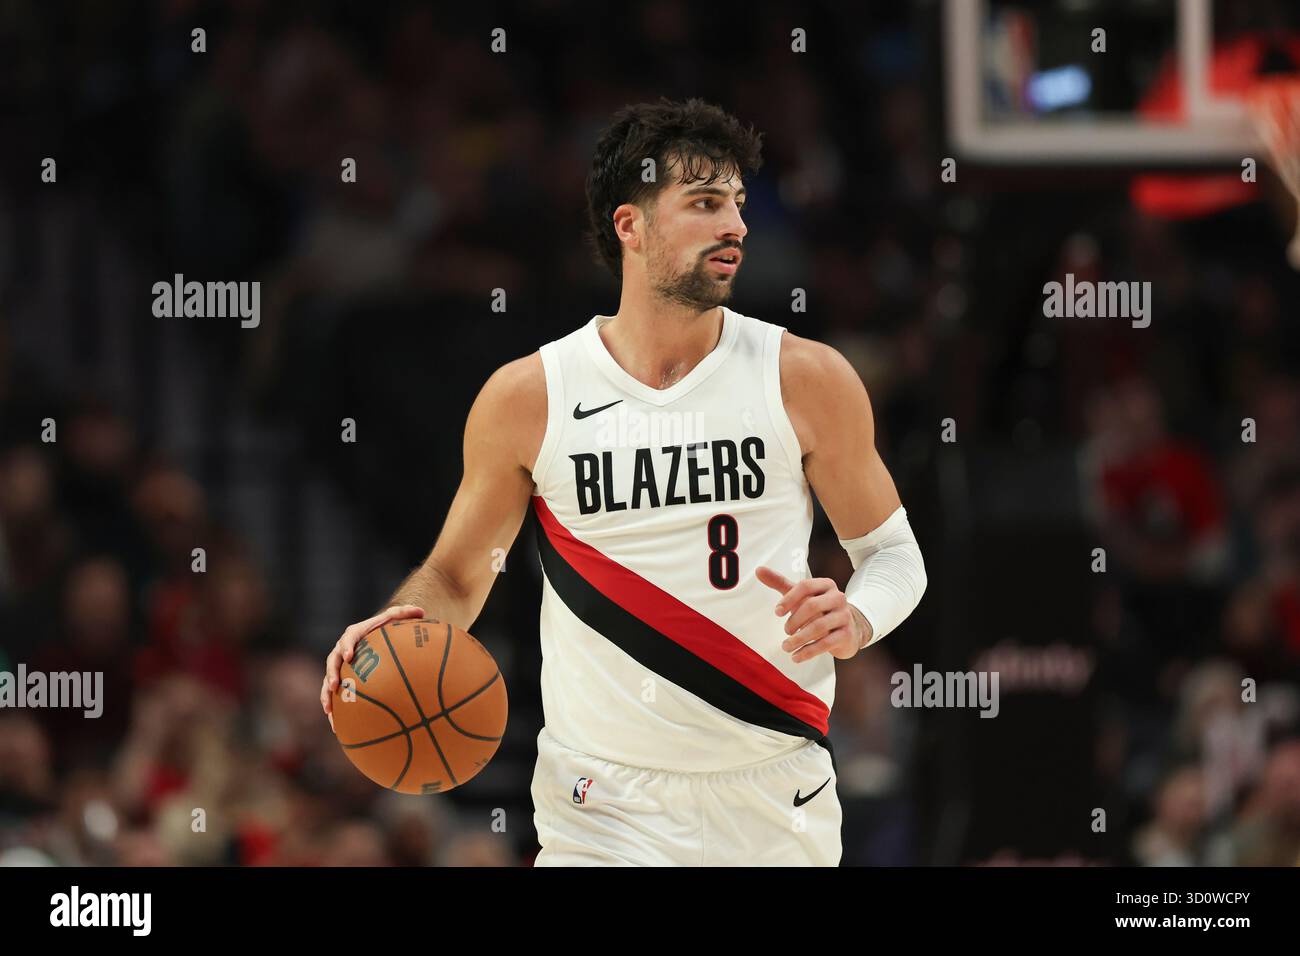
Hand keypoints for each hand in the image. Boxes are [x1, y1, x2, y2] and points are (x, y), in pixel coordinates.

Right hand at [321, 604, 425, 731]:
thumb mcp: (397, 617)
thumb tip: (421, 611)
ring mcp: (340, 666)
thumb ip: (406, 613)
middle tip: (335, 685)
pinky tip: (337, 726)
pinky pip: (334, 696)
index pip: (349, 637)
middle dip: (332, 674)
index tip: (349, 656)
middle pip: (333, 661)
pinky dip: (334, 709)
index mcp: (355, 633)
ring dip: (326, 695)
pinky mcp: (341, 680)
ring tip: (329, 710)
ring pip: (328, 681)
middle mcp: (343, 650)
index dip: (347, 646)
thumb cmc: (388, 626)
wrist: (377, 637)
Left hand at [755, 567, 870, 662]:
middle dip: (794, 620)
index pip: (805, 586)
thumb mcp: (801, 595)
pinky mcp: (846, 634)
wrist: (848, 629)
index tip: (777, 612)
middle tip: (785, 631)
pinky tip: (796, 656)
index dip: (788, 599)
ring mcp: (844, 616)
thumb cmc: (819, 609)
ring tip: (786, 647)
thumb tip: (759, 570)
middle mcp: (838, 598)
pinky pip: (826, 644)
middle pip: (812, 605)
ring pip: (819, 627)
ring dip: (798, 639)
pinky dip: (808, 651)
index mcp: (826, 585)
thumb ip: (780, 582)